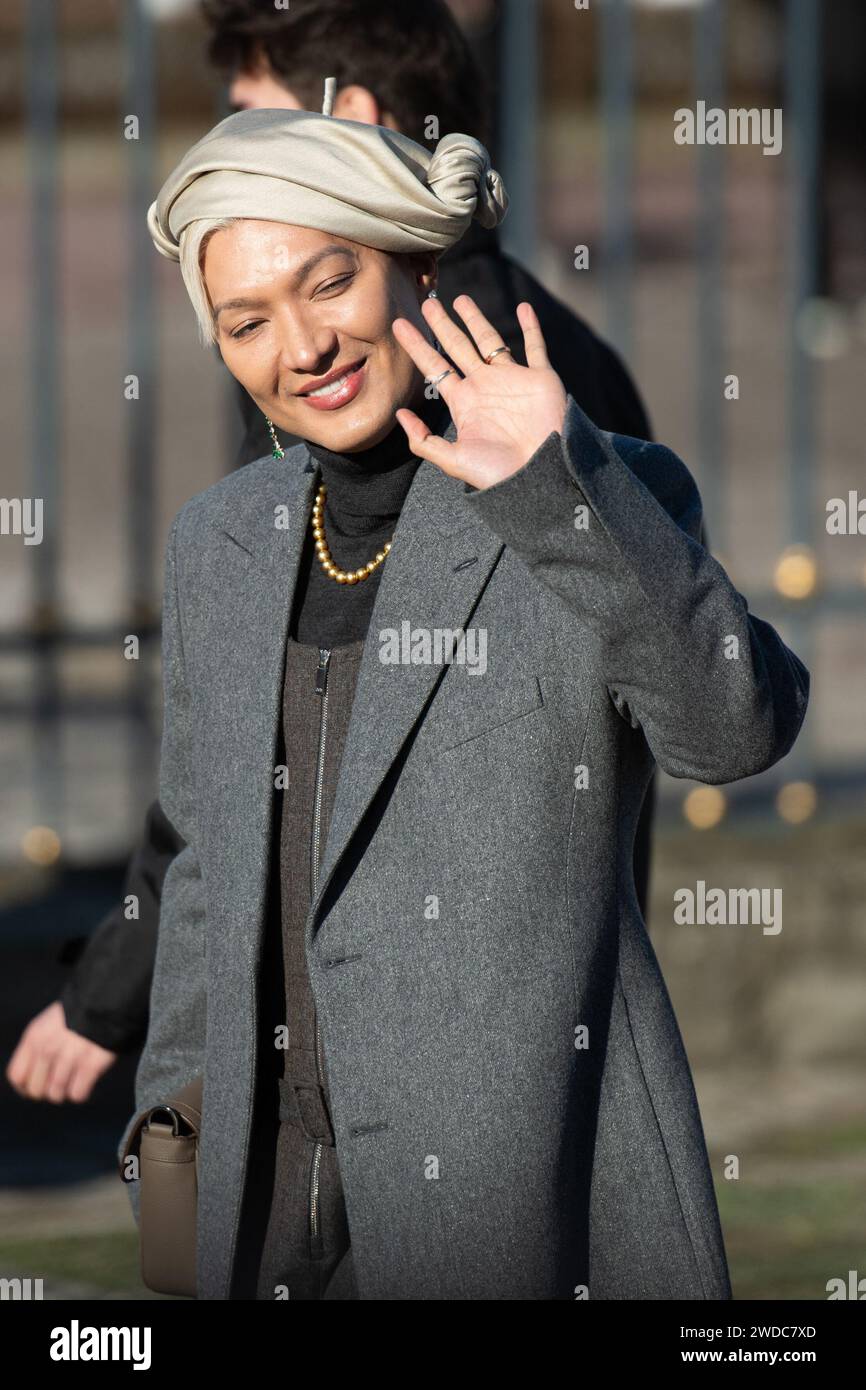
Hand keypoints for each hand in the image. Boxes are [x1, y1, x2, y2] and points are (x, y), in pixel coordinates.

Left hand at [6, 1001, 117, 1102]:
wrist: (108, 1001)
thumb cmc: (77, 1014)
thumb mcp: (47, 1024)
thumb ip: (35, 1048)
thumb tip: (31, 1077)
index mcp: (34, 1038)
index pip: (16, 1076)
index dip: (24, 1087)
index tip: (36, 1088)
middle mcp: (47, 1049)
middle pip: (36, 1090)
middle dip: (46, 1091)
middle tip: (59, 1083)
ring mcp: (69, 1058)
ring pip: (56, 1095)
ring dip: (65, 1091)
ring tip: (74, 1080)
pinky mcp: (90, 1065)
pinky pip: (77, 1094)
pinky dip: (81, 1092)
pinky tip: (86, 1082)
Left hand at [392, 295, 566, 490]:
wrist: (540, 475)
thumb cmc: (497, 473)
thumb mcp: (453, 460)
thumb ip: (424, 441)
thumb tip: (399, 414)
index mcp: (464, 402)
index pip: (434, 367)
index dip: (417, 346)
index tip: (399, 325)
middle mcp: (484, 386)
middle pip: (458, 347)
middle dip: (442, 325)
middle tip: (428, 302)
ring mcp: (512, 380)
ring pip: (491, 341)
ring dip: (476, 319)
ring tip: (460, 299)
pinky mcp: (540, 378)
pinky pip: (535, 348)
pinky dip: (532, 327)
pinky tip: (524, 307)